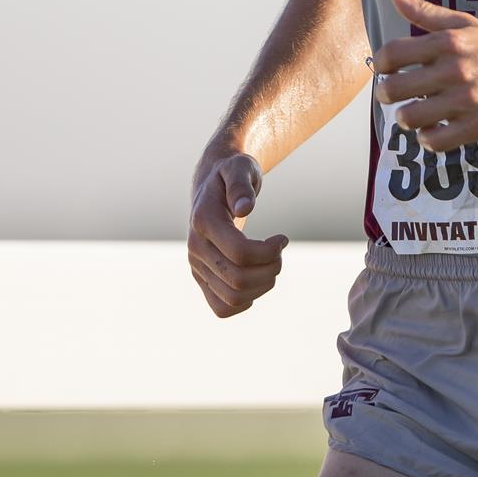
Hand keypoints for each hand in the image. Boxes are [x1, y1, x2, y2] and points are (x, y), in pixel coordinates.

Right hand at [186, 151, 288, 317]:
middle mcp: (195, 248)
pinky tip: (258, 278)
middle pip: (238, 280)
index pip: (239, 252)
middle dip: (271, 268)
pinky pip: (223, 308)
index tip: (282, 238)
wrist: (212, 186)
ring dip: (262, 285)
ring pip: (232, 299)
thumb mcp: (239, 168)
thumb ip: (241, 185)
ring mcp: (197, 267)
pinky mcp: (202, 279)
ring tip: (272, 264)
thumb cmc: (231, 174)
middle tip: (279, 250)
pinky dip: (247, 301)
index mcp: (203, 221)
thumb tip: (245, 207)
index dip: (269, 251)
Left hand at [369, 0, 477, 151]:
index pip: (392, 53)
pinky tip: (434, 131)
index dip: (380, 64)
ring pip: (410, 118)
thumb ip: (426, 12)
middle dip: (386, 95)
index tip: (384, 70)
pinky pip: (435, 141)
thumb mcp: (465, 24)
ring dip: (406, 119)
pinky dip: (428, 139)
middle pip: (394, 89)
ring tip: (414, 115)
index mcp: (448, 42)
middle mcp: (454, 70)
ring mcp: (466, 100)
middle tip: (392, 96)